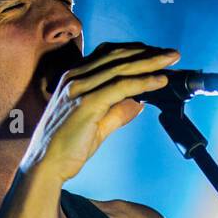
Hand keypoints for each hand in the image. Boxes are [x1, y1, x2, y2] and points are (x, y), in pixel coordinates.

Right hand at [23, 42, 178, 181]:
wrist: (45, 165)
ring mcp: (80, 89)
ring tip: (172, 61)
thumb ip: (116, 112)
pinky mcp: (87, 104)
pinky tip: (160, 81)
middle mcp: (75, 77)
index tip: (155, 54)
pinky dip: (143, 82)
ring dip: (150, 63)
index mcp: (73, 78)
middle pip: (117, 57)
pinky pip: (121, 87)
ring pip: (122, 68)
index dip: (134, 52)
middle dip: (147, 53)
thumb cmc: (66, 148)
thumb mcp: (96, 125)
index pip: (108, 55)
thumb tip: (138, 104)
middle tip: (172, 54)